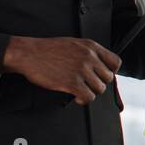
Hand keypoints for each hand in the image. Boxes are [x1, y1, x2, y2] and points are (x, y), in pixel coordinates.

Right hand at [2, 36, 120, 105]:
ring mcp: (81, 70)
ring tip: (80, 90)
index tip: (101, 76)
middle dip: (98, 83)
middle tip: (87, 85)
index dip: (111, 71)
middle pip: (108, 78)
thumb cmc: (48, 50)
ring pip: (100, 89)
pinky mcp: (72, 83)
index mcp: (91, 46)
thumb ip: (89, 53)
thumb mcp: (73, 44)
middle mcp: (89, 57)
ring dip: (90, 92)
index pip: (116, 62)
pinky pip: (88, 97)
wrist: (28, 53)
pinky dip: (83, 100)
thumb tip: (101, 67)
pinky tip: (75, 97)